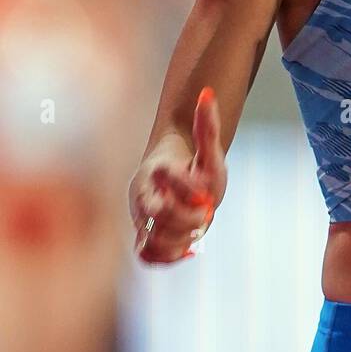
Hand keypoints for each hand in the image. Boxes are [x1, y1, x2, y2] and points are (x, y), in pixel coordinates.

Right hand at [130, 87, 227, 264]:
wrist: (180, 183)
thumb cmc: (196, 164)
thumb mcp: (209, 149)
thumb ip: (207, 126)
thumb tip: (207, 92)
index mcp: (157, 171)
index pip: (166, 178)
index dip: (189, 189)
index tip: (208, 197)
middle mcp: (144, 196)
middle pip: (158, 214)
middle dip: (187, 219)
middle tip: (205, 217)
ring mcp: (141, 219)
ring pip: (149, 240)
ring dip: (178, 242)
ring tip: (196, 234)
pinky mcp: (144, 238)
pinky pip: (147, 256)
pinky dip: (168, 258)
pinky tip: (190, 250)